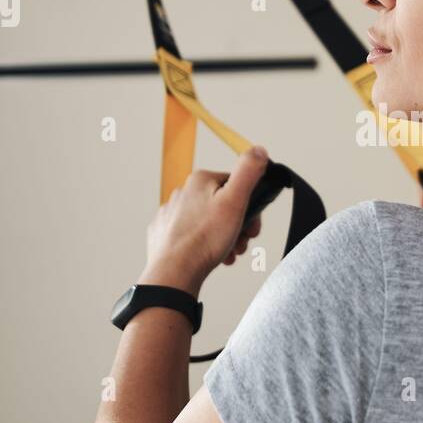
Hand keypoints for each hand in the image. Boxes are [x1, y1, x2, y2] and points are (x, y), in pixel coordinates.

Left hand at [138, 146, 268, 294]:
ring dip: (224, 239)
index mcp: (199, 180)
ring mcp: (170, 214)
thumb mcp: (235, 200)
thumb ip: (248, 172)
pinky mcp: (164, 234)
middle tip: (241, 243)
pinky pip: (191, 237)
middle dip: (238, 226)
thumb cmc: (204, 239)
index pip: (236, 186)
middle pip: (222, 206)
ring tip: (227, 253)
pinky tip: (209, 257)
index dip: (250, 207)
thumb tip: (258, 150)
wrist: (174, 271)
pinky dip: (204, 247)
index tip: (252, 227)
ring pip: (208, 223)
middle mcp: (182, 193)